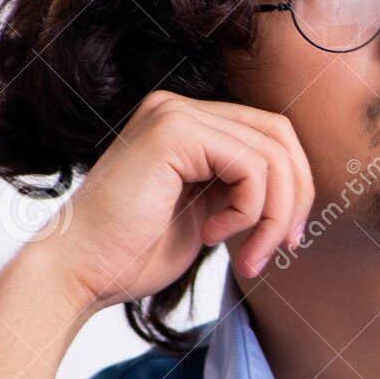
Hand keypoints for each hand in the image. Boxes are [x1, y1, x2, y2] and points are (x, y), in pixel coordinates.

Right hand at [28, 89, 316, 313]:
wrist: (79, 270)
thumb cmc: (134, 253)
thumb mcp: (207, 214)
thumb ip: (242, 190)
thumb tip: (300, 191)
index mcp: (188, 125)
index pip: (272, 136)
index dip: (296, 189)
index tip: (287, 241)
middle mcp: (180, 108)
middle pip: (281, 137)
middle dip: (295, 199)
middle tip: (281, 249)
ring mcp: (174, 113)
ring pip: (272, 155)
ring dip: (273, 217)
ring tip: (247, 256)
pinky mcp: (173, 132)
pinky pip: (251, 167)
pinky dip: (248, 211)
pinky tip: (212, 235)